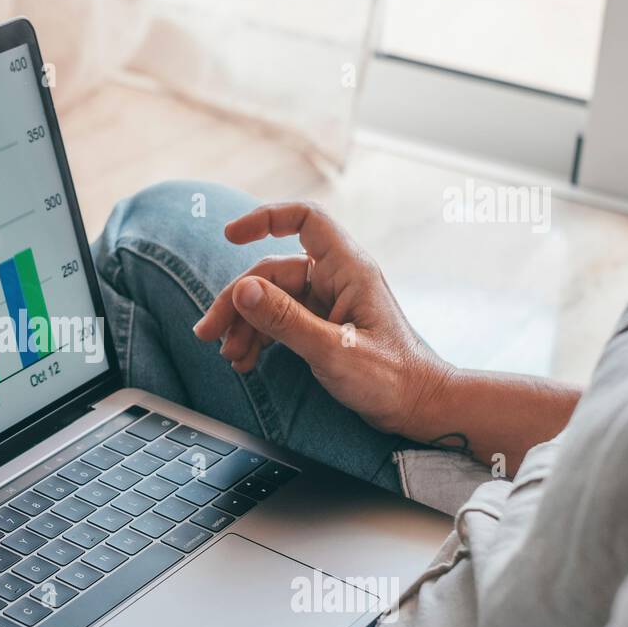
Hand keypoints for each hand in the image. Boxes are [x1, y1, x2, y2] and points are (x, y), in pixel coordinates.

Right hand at [192, 202, 452, 436]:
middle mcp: (336, 279)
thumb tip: (243, 289)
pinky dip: (259, 338)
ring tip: (230, 356)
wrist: (418, 407)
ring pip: (270, 299)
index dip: (266, 219)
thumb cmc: (392, 379)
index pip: (305, 220)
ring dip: (244, 325)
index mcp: (348, 269)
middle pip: (272, 272)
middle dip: (237, 302)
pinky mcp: (322, 325)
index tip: (230, 234)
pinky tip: (246, 361)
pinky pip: (280, 320)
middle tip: (209, 334)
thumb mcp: (333, 351)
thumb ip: (286, 320)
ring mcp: (328, 302)